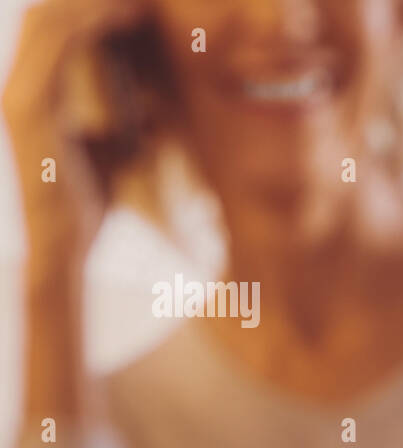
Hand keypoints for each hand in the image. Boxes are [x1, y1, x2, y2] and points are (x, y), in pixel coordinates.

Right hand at [3, 0, 147, 265]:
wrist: (65, 242)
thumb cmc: (92, 196)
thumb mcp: (112, 142)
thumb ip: (120, 113)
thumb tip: (157, 100)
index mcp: (35, 86)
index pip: (52, 22)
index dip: (89, 1)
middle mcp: (19, 83)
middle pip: (44, 11)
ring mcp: (19, 93)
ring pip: (47, 19)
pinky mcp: (29, 108)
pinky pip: (56, 48)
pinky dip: (89, 22)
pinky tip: (123, 12)